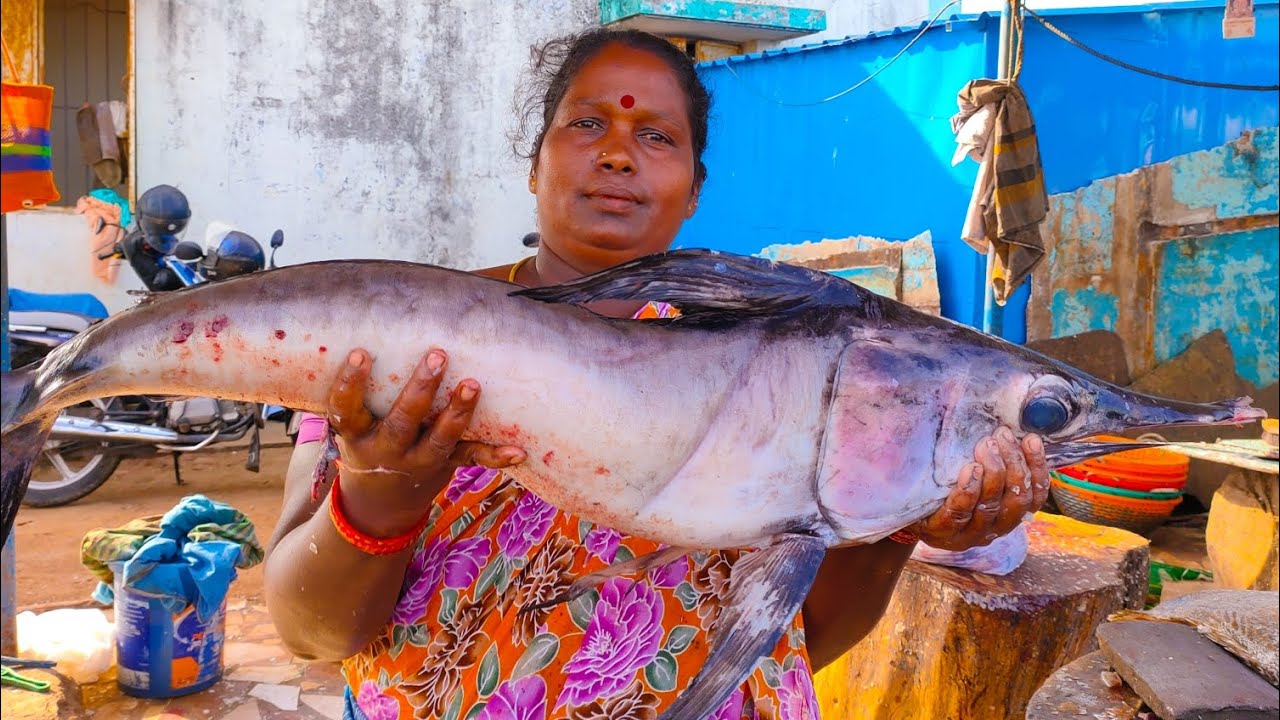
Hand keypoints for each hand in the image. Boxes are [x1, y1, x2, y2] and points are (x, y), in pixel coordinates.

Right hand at [326, 347, 525, 535]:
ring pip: (440, 439)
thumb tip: (365, 328)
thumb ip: (362, 391)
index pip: (347, 409)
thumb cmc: (367, 441)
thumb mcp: (354, 424)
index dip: (350, 383)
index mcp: (358, 435)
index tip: (361, 353)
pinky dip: (496, 457)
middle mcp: (387, 450)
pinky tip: (519, 451)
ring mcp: (419, 460)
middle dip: (420, 390)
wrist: (379, 504)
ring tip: (473, 384)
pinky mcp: (445, 466)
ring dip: (458, 412)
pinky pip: (472, 459)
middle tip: (438, 355)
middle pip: (402, 422)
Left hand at [910, 427, 1048, 550]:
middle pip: (1017, 500)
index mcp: (1009, 514)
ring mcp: (970, 534)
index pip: (1035, 496)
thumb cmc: (948, 489)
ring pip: (991, 506)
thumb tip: (1010, 429)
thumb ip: (994, 460)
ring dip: (994, 472)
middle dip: (1014, 464)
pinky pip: (960, 512)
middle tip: (1001, 436)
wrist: (910, 514)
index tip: (1031, 438)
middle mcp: (995, 528)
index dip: (1037, 467)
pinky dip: (969, 489)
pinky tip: (970, 469)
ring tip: (986, 445)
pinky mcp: (944, 532)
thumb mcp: (975, 476)